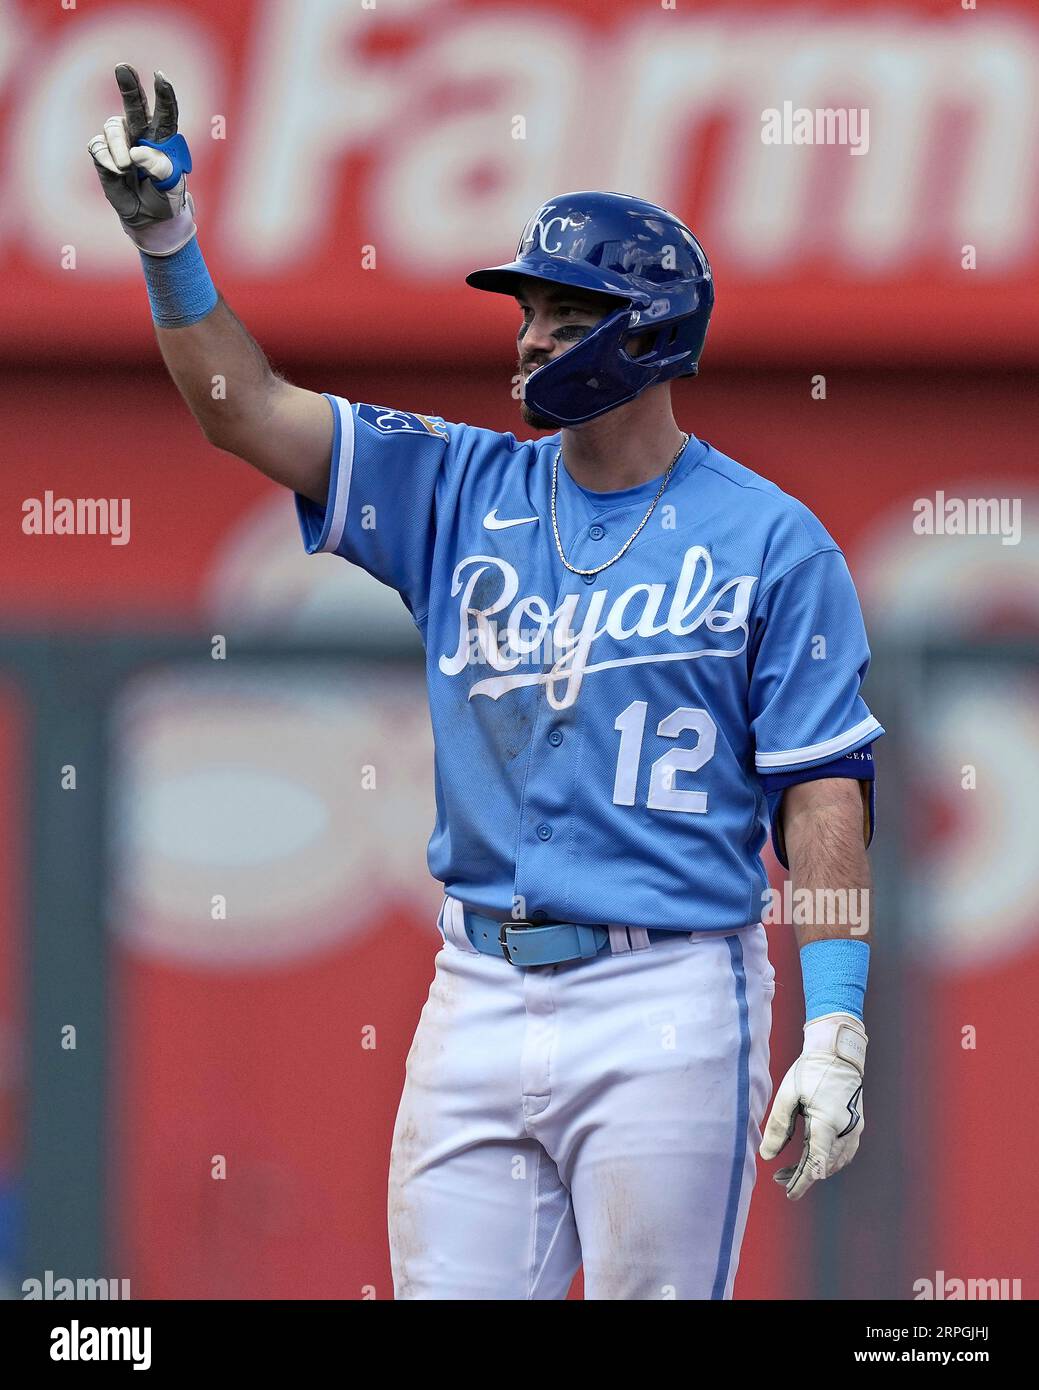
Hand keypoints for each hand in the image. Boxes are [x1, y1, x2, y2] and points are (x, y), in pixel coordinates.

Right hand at [87, 64, 195, 255]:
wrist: (149, 218)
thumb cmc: (165, 198)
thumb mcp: (171, 187)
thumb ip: (160, 168)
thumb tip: (137, 152)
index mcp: (164, 137)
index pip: (165, 112)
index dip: (163, 94)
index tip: (159, 77)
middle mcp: (141, 133)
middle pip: (134, 104)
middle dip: (128, 85)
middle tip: (122, 68)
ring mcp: (121, 141)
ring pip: (113, 127)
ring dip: (119, 147)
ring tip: (127, 168)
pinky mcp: (104, 154)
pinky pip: (99, 147)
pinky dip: (107, 159)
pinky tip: (117, 172)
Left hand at [759, 1011, 865, 1199]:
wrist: (838, 1053)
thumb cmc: (811, 1071)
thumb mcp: (789, 1094)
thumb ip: (778, 1126)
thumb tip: (767, 1156)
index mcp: (828, 1124)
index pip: (815, 1163)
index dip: (802, 1181)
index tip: (789, 1194)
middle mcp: (846, 1131)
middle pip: (824, 1165)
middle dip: (803, 1176)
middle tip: (780, 1180)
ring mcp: (854, 1129)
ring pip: (835, 1161)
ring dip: (815, 1169)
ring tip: (791, 1170)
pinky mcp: (856, 1125)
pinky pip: (843, 1152)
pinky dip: (827, 1160)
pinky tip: (811, 1157)